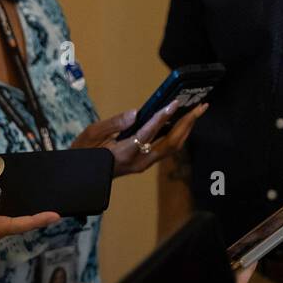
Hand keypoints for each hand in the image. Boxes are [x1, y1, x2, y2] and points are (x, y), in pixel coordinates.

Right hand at [71, 101, 204, 177]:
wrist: (82, 179)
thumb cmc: (84, 154)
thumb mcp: (91, 135)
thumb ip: (114, 124)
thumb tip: (136, 113)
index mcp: (124, 154)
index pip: (147, 133)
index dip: (162, 117)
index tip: (175, 103)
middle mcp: (139, 162)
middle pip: (170, 143)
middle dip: (187, 123)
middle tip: (201, 106)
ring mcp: (144, 164)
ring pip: (172, 147)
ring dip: (186, 129)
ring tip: (197, 111)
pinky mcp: (145, 162)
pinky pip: (166, 148)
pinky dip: (177, 134)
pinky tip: (182, 121)